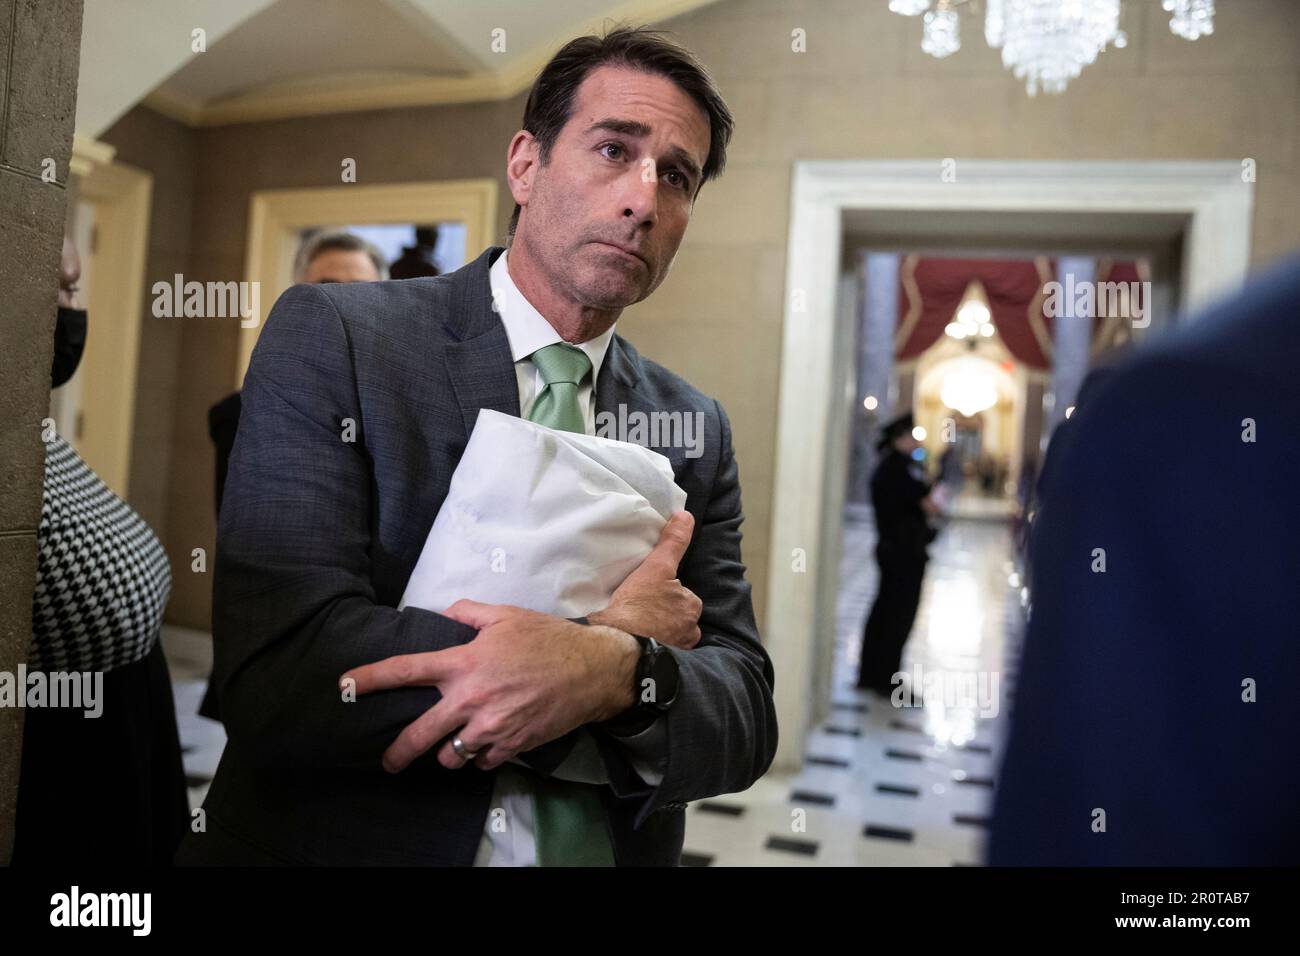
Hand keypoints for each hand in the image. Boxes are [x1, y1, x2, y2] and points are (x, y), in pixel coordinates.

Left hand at [339, 601, 639, 772]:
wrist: (593, 669)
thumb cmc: (549, 638)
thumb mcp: (506, 615)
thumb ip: (468, 613)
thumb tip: (443, 613)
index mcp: (464, 662)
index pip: (406, 670)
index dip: (369, 679)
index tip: (344, 686)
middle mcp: (471, 699)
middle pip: (419, 734)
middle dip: (397, 752)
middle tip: (388, 760)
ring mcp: (492, 726)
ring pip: (450, 756)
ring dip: (447, 752)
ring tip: (452, 744)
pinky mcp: (512, 745)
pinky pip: (482, 762)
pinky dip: (481, 756)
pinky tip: (488, 743)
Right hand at [588, 510, 702, 648]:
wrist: (616, 643)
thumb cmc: (637, 606)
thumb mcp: (656, 567)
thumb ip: (672, 542)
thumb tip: (685, 516)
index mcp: (691, 610)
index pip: (684, 598)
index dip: (668, 595)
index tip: (651, 596)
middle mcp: (688, 635)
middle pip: (678, 620)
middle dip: (666, 617)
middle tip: (642, 612)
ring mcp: (674, 653)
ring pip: (669, 638)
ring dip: (657, 635)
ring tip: (636, 629)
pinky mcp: (656, 667)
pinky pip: (656, 655)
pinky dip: (648, 650)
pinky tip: (633, 645)